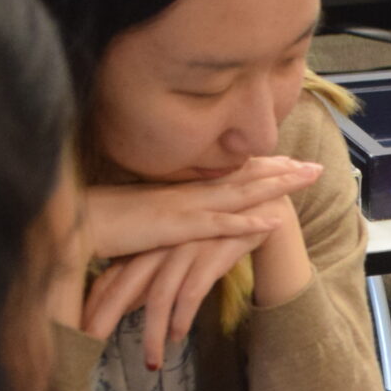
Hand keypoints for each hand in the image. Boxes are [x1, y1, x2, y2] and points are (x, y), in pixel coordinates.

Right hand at [82, 157, 318, 260]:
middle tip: (314, 166)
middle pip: (244, 176)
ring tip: (308, 179)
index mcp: (181, 188)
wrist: (76, 223)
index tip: (287, 162)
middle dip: (281, 170)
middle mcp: (188, 191)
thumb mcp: (143, 216)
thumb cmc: (102, 221)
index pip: (229, 172)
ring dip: (276, 186)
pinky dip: (248, 223)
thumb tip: (180, 220)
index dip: (261, 166)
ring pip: (241, 193)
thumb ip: (167, 216)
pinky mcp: (176, 228)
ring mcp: (184, 207)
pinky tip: (274, 219)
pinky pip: (219, 225)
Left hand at [82, 235, 260, 368]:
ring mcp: (183, 251)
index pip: (110, 278)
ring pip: (159, 297)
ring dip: (153, 334)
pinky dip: (182, 318)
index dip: (93, 304)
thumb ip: (149, 280)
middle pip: (123, 286)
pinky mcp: (209, 256)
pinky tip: (177, 337)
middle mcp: (159, 247)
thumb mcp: (174, 256)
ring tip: (151, 363)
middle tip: (89, 343)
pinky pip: (191, 293)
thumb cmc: (209, 237)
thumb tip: (123, 308)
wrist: (255, 208)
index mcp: (145, 246)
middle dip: (104, 317)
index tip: (80, 331)